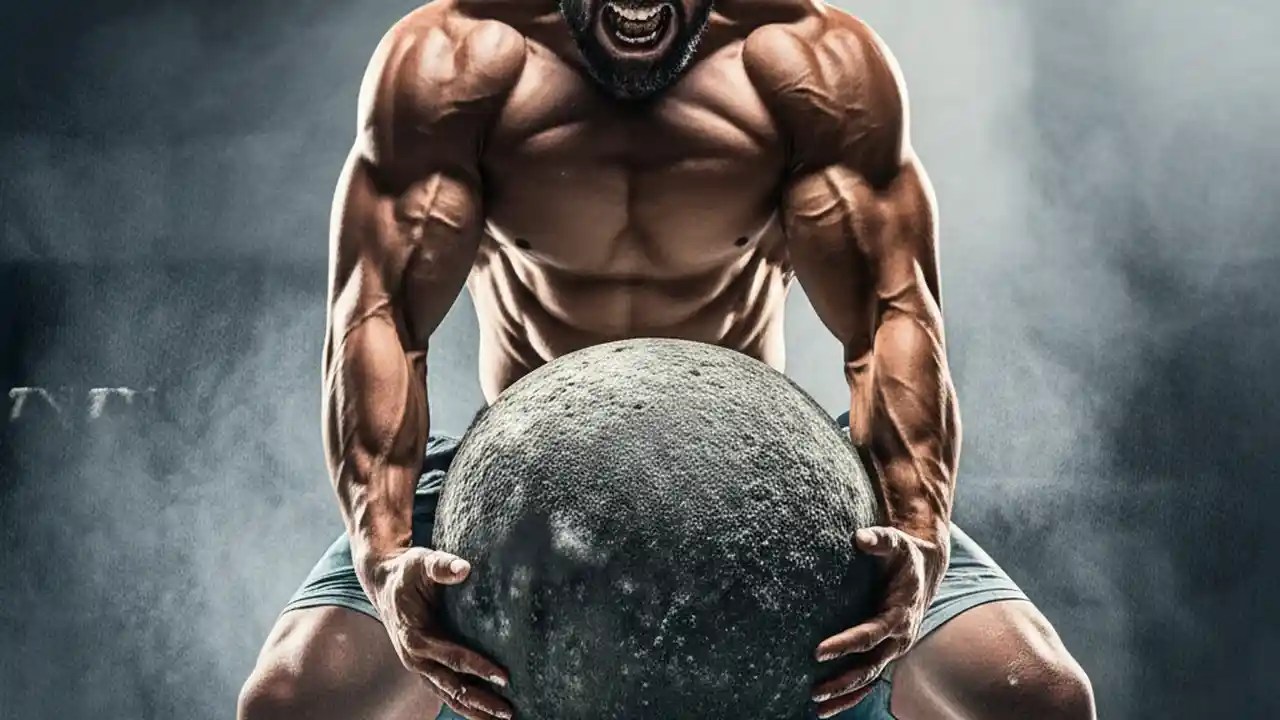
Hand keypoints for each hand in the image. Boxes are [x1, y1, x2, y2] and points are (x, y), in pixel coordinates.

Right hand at [367, 548, 513, 719]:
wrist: (384, 582)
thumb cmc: (408, 571)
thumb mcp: (421, 562)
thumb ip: (441, 566)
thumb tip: (464, 568)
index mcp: (415, 637)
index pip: (453, 658)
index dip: (479, 668)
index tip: (505, 677)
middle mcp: (416, 658)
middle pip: (452, 687)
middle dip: (481, 701)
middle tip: (510, 712)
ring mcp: (420, 666)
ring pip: (449, 696)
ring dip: (474, 710)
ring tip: (502, 719)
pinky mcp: (425, 667)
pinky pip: (446, 691)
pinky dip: (465, 703)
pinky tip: (485, 711)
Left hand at [810, 526, 947, 717]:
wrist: (924, 571)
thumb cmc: (903, 555)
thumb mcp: (895, 542)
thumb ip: (879, 539)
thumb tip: (860, 537)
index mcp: (900, 615)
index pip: (870, 634)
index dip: (845, 644)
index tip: (818, 651)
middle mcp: (899, 637)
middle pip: (869, 665)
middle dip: (843, 679)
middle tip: (814, 689)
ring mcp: (893, 648)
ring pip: (869, 678)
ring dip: (846, 694)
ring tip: (818, 707)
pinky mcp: (886, 652)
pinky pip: (869, 679)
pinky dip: (852, 695)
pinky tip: (829, 707)